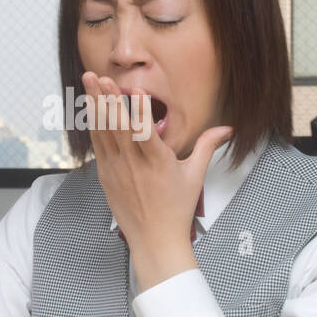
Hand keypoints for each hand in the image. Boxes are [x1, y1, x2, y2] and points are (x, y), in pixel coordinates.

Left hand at [80, 71, 231, 288]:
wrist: (155, 241)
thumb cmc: (177, 209)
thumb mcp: (196, 175)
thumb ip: (207, 146)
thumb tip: (228, 129)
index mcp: (158, 162)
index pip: (146, 131)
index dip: (140, 109)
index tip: (134, 88)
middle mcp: (134, 164)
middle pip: (119, 126)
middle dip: (108, 98)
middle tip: (100, 76)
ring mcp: (116, 170)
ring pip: (103, 131)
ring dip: (95, 105)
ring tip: (88, 81)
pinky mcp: (105, 176)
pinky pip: (98, 144)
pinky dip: (93, 124)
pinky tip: (90, 108)